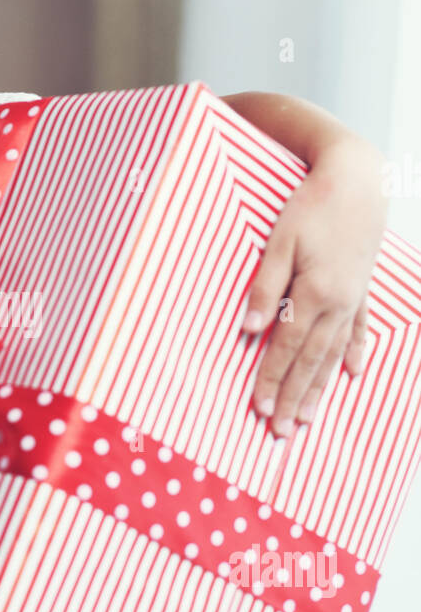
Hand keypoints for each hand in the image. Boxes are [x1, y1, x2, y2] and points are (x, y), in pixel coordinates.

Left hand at [240, 137, 387, 437]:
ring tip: (308, 418)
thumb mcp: (278, 243)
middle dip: (293, 398)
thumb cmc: (310, 207)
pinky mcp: (363, 289)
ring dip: (319, 388)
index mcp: (315, 292)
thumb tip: (248, 331)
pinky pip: (359, 330)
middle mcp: (339, 302)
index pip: (286, 347)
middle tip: (280, 431)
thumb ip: (264, 289)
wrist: (358, 180)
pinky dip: (354, 354)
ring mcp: (354, 298)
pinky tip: (352, 375)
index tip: (257, 408)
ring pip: (334, 354)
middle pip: (311, 361)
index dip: (270, 379)